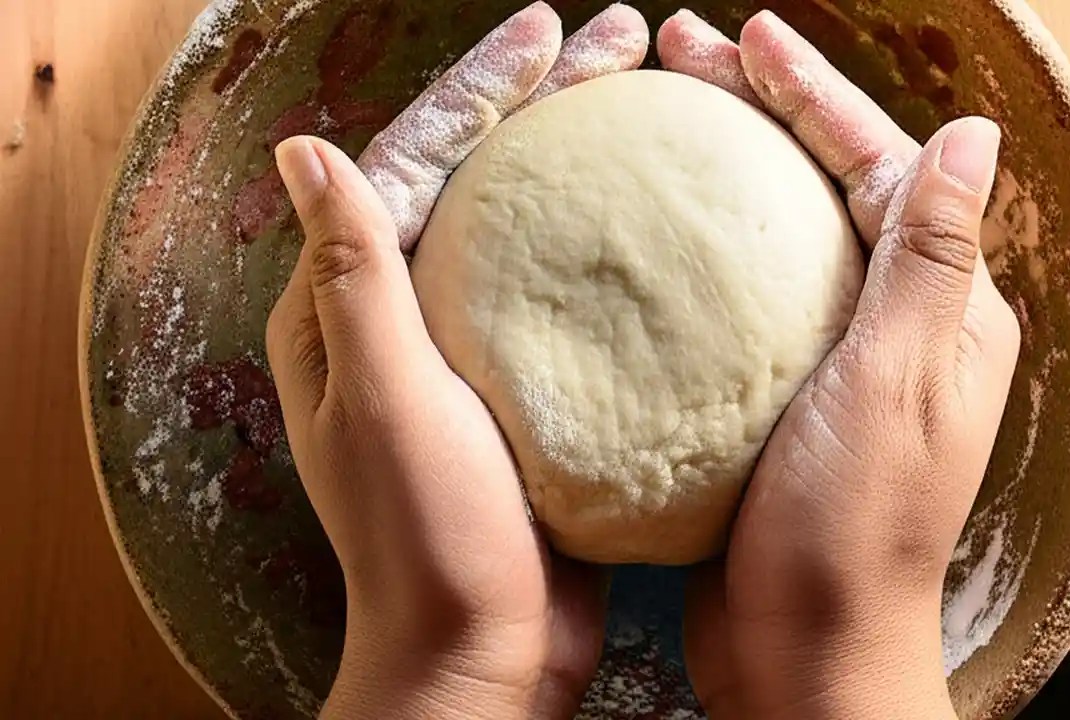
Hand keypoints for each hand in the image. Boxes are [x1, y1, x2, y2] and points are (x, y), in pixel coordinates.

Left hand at [266, 4, 646, 718]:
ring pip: (519, 220)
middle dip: (539, 100)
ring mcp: (461, 346)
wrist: (481, 653)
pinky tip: (656, 217)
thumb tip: (303, 151)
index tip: (551, 32)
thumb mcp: (387, 404)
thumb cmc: (427, 542)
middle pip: (470, 175)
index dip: (479, 90)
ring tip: (643, 99)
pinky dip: (600, 237)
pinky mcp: (518, 383)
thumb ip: (350, 278)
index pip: (411, 163)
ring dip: (574, 153)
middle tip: (624, 43)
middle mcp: (397, 315)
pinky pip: (556, 285)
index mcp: (346, 309)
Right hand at [661, 11, 1019, 718]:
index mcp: (944, 310)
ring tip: (661, 111)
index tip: (743, 39)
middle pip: (829, 184)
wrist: (804, 653)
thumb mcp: (896, 381)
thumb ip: (930, 257)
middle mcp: (897, 325)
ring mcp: (835, 361)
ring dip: (728, 167)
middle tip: (678, 52)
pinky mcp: (778, 398)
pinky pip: (743, 296)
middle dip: (763, 111)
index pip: (879, 166)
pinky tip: (649, 230)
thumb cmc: (853, 532)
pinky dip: (701, 249)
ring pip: (781, 231)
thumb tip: (973, 134)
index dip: (812, 95)